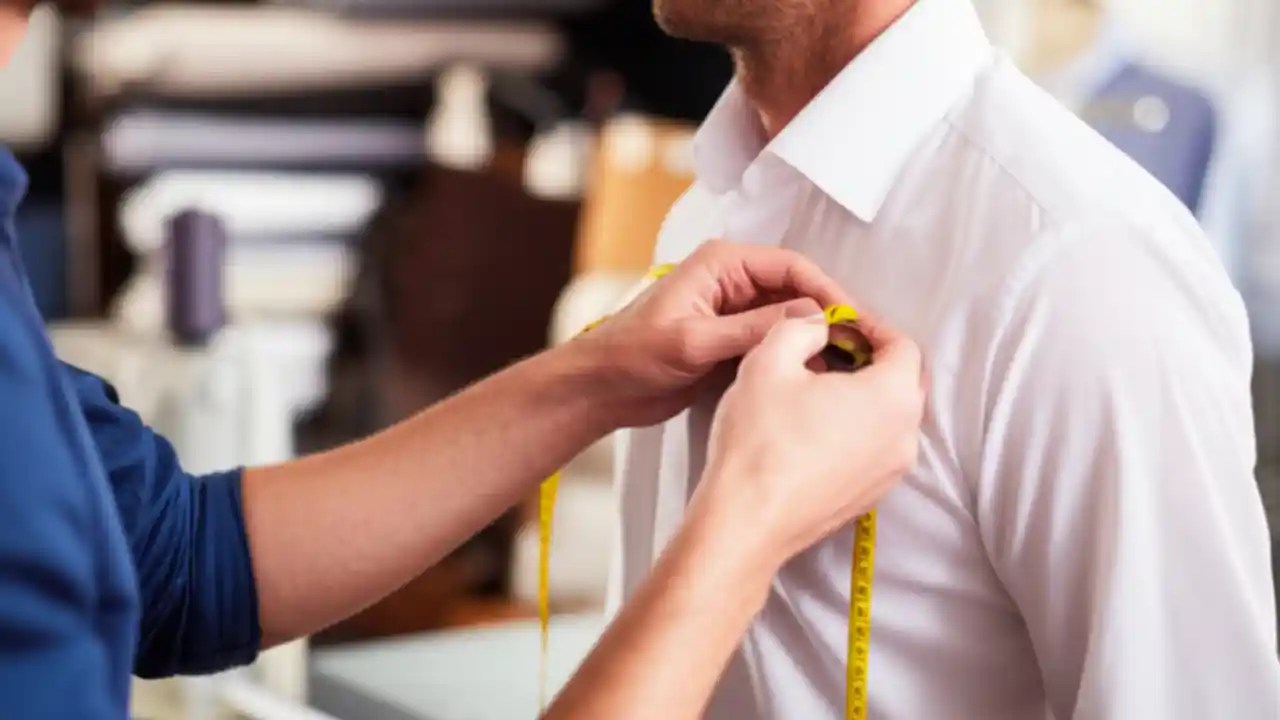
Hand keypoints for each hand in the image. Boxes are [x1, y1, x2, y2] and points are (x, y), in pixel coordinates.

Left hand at [572, 241, 850, 427]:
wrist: (601, 389)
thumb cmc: (631, 355)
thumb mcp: (694, 342)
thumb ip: (751, 328)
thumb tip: (810, 316)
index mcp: (721, 264)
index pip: (791, 267)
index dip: (828, 292)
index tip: (855, 320)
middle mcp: (732, 282)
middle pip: (798, 291)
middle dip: (829, 315)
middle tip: (862, 345)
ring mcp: (735, 313)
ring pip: (791, 319)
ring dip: (816, 338)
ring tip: (848, 365)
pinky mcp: (734, 342)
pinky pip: (777, 342)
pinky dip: (798, 356)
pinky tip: (819, 378)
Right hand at [692, 312, 925, 569]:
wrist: (746, 521)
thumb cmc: (760, 439)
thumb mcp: (769, 360)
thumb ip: (801, 326)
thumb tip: (817, 325)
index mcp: (893, 397)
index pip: (902, 345)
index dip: (871, 326)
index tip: (838, 323)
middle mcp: (906, 437)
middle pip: (902, 382)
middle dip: (871, 360)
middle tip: (828, 350)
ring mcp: (891, 473)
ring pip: (889, 418)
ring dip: (862, 397)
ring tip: (816, 390)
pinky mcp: (870, 497)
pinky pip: (873, 449)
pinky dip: (855, 430)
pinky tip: (813, 430)